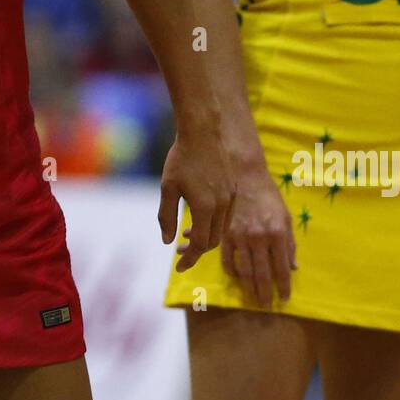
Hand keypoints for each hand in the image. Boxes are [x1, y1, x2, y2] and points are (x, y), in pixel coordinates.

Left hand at [158, 114, 234, 271]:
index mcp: (204, 207)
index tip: (179, 267)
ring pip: (222, 230)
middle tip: (181, 253)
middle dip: (198, 251)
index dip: (190, 259)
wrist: (203, 132)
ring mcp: (230, 197)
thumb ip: (167, 217)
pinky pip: (226, 216)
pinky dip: (215, 225)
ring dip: (208, 238)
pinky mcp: (233, 189)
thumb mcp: (168, 188)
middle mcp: (222, 205)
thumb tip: (167, 242)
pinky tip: (202, 220)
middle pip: (213, 241)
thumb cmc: (181, 158)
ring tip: (190, 237)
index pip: (201, 245)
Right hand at [220, 160, 294, 304]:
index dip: (283, 286)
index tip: (285, 298)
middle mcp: (259, 237)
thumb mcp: (286, 217)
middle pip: (262, 274)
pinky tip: (237, 278)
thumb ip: (289, 244)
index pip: (281, 268)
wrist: (244, 176)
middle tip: (267, 306)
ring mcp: (240, 236)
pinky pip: (227, 259)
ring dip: (249, 287)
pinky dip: (232, 271)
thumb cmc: (269, 196)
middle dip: (265, 293)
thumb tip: (293, 268)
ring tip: (253, 298)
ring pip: (244, 271)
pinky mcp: (225, 234)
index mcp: (277, 233)